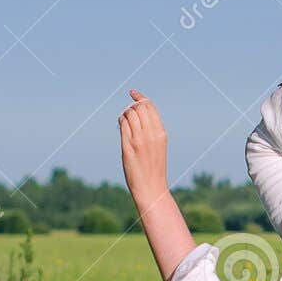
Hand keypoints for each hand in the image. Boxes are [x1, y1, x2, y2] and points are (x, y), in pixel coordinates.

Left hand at [119, 89, 168, 205]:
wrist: (151, 187)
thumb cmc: (154, 168)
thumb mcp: (158, 146)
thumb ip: (151, 131)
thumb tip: (137, 115)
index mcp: (161, 133)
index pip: (150, 107)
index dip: (140, 97)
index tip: (132, 92)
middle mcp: (151, 134)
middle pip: (139, 107)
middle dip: (132, 105)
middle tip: (128, 111)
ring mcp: (139, 140)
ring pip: (129, 114)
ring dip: (124, 113)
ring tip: (124, 119)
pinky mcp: (127, 147)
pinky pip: (123, 125)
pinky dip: (120, 120)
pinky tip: (121, 123)